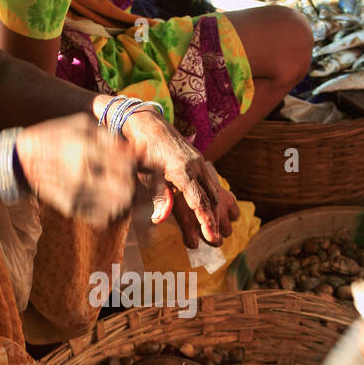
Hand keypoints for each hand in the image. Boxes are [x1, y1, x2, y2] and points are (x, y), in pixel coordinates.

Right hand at [15, 115, 135, 226]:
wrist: (22, 161)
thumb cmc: (55, 137)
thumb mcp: (81, 125)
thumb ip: (110, 137)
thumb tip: (138, 150)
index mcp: (86, 149)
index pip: (128, 164)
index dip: (138, 165)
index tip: (136, 163)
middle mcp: (82, 174)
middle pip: (127, 189)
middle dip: (133, 184)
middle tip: (128, 178)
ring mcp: (77, 194)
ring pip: (118, 207)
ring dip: (124, 200)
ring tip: (118, 190)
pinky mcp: (72, 208)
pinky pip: (103, 217)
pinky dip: (111, 211)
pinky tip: (105, 199)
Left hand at [120, 110, 238, 246]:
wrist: (149, 125)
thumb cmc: (143, 152)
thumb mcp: (146, 175)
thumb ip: (157, 197)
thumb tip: (159, 219)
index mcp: (181, 170)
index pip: (198, 201)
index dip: (205, 220)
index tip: (212, 235)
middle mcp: (195, 166)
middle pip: (210, 198)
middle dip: (214, 220)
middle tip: (216, 239)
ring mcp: (199, 162)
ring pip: (213, 190)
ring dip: (216, 210)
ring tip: (220, 228)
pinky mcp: (198, 160)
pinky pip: (210, 182)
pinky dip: (214, 197)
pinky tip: (216, 208)